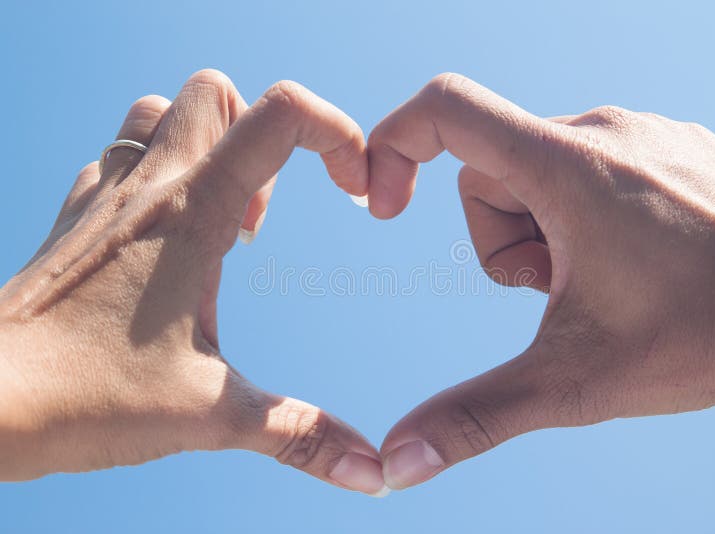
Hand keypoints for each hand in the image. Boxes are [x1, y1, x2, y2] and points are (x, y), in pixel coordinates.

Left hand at [0, 70, 388, 495]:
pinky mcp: (74, 220)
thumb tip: (371, 471)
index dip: (337, 134)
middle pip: (214, 93)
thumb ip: (300, 437)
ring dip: (202, 146)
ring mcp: (103, 198)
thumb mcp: (210, 415)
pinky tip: (162, 241)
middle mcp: (146, 188)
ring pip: (157, 113)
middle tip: (261, 218)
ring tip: (218, 222)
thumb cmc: (84, 398)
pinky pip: (117, 158)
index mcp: (191, 214)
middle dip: (262, 134)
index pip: (280, 117)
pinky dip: (153, 176)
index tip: (354, 191)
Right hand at [367, 73, 714, 489]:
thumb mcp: (572, 382)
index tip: (388, 207)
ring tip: (600, 277)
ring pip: (535, 170)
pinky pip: (588, 162)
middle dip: (501, 242)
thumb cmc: (699, 339)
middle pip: (487, 173)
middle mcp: (601, 128)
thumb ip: (476, 417)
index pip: (447, 108)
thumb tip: (397, 463)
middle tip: (558, 291)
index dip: (393, 145)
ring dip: (543, 231)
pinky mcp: (670, 140)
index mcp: (565, 168)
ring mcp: (641, 130)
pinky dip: (584, 210)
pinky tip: (635, 255)